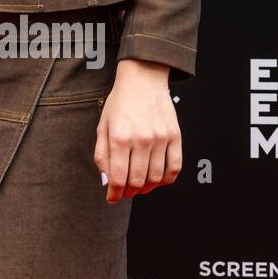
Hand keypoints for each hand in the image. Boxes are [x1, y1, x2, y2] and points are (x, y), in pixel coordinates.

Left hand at [94, 58, 181, 203]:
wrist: (142, 79)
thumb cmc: (120, 102)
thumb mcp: (103, 125)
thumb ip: (102, 154)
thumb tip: (107, 181)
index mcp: (119, 137)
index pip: (118, 177)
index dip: (115, 193)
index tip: (112, 198)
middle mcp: (140, 139)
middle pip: (137, 181)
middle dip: (129, 192)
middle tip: (125, 193)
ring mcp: (160, 138)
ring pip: (156, 178)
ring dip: (147, 188)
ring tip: (139, 186)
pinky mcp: (175, 137)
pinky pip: (175, 167)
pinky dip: (167, 179)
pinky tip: (158, 179)